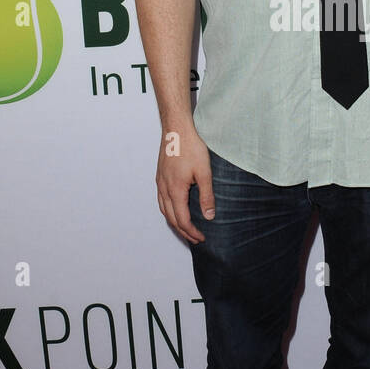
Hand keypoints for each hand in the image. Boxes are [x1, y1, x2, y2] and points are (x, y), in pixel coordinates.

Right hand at [155, 127, 214, 243]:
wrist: (176, 129)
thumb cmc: (191, 147)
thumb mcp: (204, 172)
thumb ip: (206, 196)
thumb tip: (209, 216)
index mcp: (175, 190)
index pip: (182, 220)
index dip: (191, 232)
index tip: (202, 238)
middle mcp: (164, 189)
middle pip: (171, 218)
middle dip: (183, 231)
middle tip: (195, 239)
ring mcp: (160, 182)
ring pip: (164, 210)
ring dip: (174, 222)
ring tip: (185, 229)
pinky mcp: (160, 176)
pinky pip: (161, 200)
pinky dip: (168, 210)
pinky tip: (175, 209)